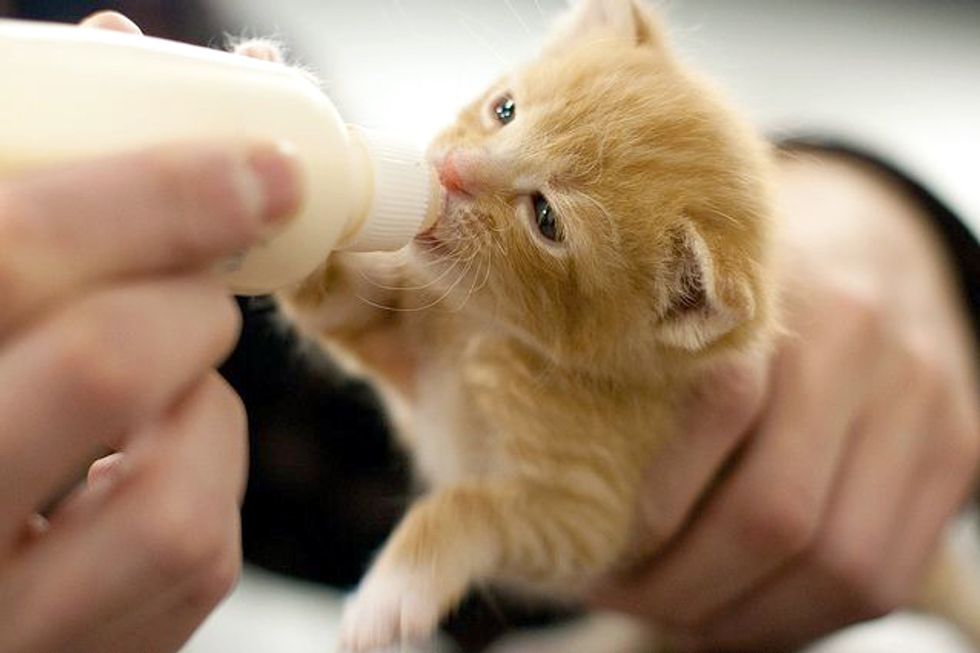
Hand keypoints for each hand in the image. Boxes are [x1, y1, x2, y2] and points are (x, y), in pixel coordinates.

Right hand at [0, 13, 301, 651]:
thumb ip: (31, 193)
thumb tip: (116, 54)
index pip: (17, 254)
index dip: (153, 194)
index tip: (259, 167)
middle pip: (105, 366)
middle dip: (190, 296)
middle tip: (195, 283)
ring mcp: (10, 621)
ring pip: (178, 500)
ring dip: (205, 405)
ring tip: (161, 380)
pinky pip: (196, 568)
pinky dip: (206, 481)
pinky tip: (155, 455)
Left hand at [593, 151, 979, 650]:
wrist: (878, 240)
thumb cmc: (749, 272)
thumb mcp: (689, 272)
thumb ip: (631, 340)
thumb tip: (543, 462)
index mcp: (782, 285)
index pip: (718, 407)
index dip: (649, 504)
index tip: (587, 545)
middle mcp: (868, 344)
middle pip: (776, 512)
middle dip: (682, 584)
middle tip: (616, 594)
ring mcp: (927, 404)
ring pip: (839, 563)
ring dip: (741, 616)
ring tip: (672, 614)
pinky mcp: (957, 454)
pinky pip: (884, 575)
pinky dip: (802, 619)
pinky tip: (741, 613)